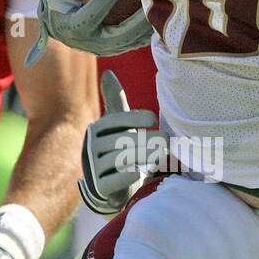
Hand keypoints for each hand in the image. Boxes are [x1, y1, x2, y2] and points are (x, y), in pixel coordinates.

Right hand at [26, 0, 152, 66]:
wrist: (65, 15)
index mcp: (70, 29)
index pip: (84, 22)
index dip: (98, 7)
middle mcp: (89, 44)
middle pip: (115, 38)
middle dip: (133, 23)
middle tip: (147, 1)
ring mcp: (105, 49)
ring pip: (130, 42)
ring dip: (146, 27)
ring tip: (160, 7)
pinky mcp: (119, 48)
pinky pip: (137, 40)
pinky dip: (149, 28)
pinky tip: (162, 10)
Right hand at [80, 71, 158, 215]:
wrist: (106, 184)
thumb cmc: (115, 147)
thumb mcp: (115, 124)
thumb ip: (114, 100)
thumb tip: (107, 71)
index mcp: (97, 129)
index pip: (114, 121)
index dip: (133, 117)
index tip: (153, 118)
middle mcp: (92, 147)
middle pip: (121, 141)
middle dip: (145, 140)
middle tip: (166, 140)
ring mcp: (93, 168)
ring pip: (119, 159)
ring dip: (142, 156)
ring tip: (161, 155)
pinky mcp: (98, 187)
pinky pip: (112, 180)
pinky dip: (125, 177)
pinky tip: (139, 175)